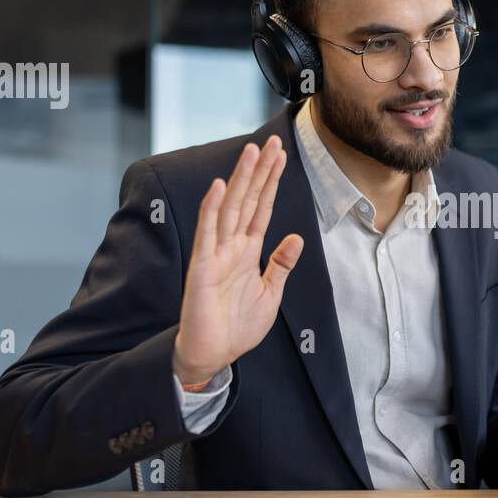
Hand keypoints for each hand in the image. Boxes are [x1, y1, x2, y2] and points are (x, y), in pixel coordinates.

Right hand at [172, 135, 303, 385]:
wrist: (213, 355)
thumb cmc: (237, 326)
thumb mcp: (271, 293)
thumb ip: (281, 264)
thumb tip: (295, 238)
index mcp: (248, 251)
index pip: (262, 208)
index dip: (271, 182)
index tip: (281, 157)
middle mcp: (231, 246)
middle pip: (248, 200)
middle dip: (260, 172)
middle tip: (272, 142)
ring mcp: (215, 254)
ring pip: (230, 208)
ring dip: (240, 180)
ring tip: (251, 152)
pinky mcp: (202, 267)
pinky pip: (208, 233)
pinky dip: (213, 209)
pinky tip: (220, 187)